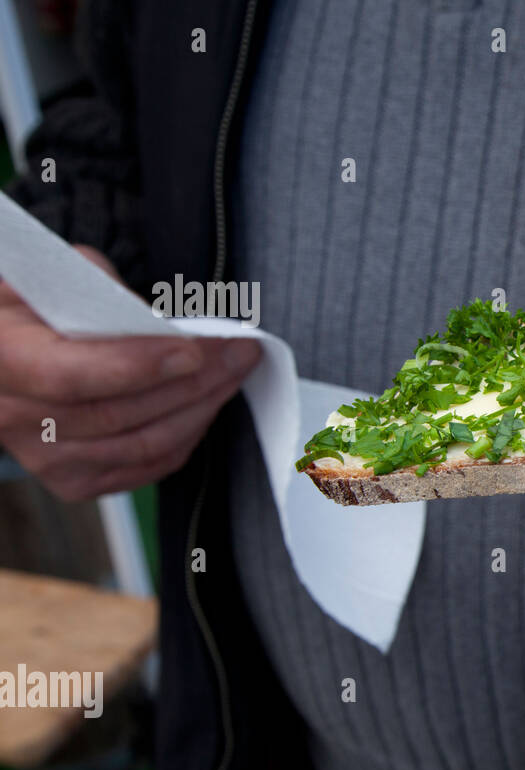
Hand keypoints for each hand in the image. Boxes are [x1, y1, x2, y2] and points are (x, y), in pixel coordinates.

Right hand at [0, 246, 261, 500]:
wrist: (8, 351)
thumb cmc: (34, 304)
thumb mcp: (53, 274)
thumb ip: (102, 291)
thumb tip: (162, 324)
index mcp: (1, 359)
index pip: (69, 376)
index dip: (136, 366)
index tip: (193, 349)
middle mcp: (13, 418)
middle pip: (120, 414)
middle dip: (194, 379)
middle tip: (241, 349)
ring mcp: (43, 458)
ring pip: (143, 445)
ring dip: (202, 407)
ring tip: (236, 371)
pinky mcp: (74, 480)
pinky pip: (147, 465)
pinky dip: (187, 435)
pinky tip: (208, 403)